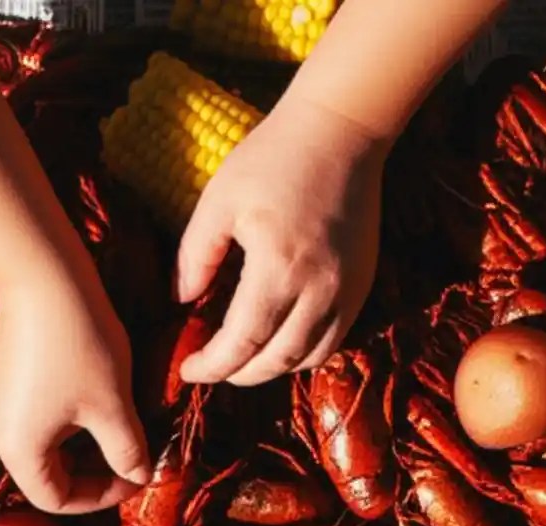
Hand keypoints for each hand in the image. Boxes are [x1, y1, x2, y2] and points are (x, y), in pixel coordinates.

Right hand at [0, 271, 151, 513]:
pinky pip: (36, 416)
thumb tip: (140, 476)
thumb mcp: (112, 405)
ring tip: (117, 423)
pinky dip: (67, 420)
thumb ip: (127, 450)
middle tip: (132, 452)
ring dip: (83, 443)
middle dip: (93, 469)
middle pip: (47, 475)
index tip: (136, 474)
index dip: (101, 496)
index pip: (57, 500)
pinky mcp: (3, 377)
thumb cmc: (80, 346)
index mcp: (19, 450)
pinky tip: (94, 395)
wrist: (43, 277)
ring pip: (44, 444)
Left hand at [176, 100, 386, 385]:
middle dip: (238, 374)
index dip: (211, 365)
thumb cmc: (272, 159)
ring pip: (309, 358)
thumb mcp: (218, 201)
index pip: (242, 342)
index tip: (187, 368)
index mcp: (278, 267)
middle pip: (276, 360)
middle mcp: (320, 288)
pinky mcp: (363, 284)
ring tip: (241, 360)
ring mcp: (348, 289)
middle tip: (210, 368)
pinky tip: (278, 341)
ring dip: (271, 368)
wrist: (342, 132)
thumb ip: (196, 255)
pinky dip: (303, 353)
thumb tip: (182, 301)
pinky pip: (334, 340)